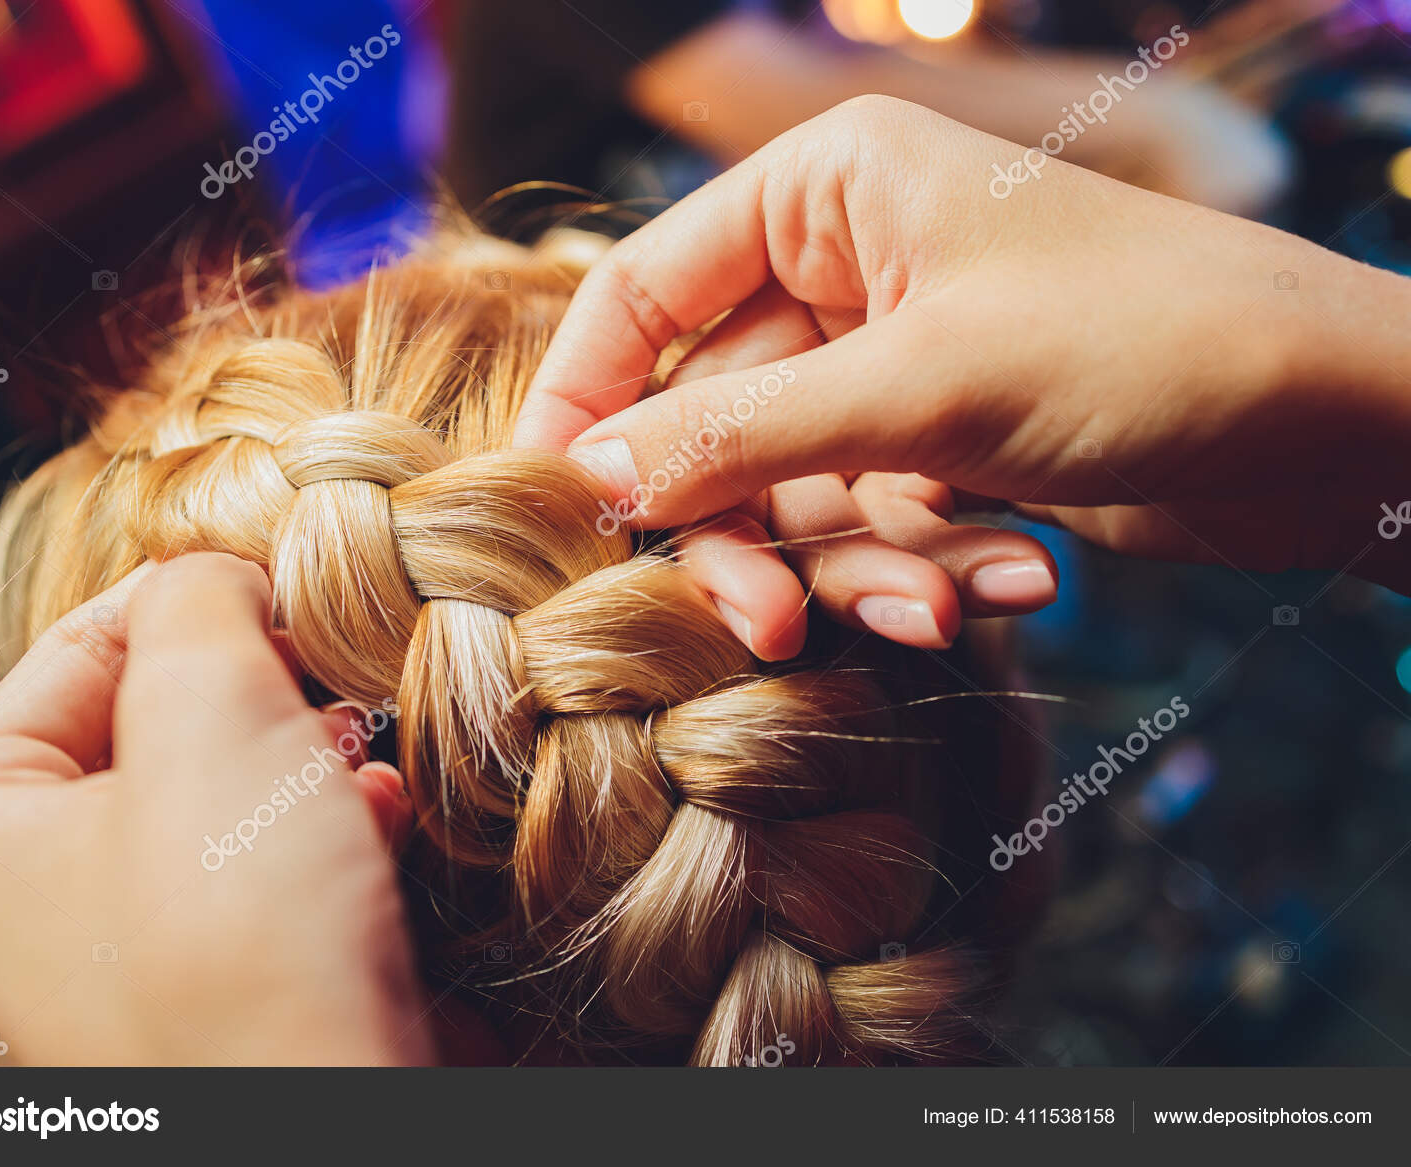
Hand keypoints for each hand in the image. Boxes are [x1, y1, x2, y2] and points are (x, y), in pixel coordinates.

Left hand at [0, 554, 433, 1065]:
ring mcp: (92, 989)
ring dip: (293, 775)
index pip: (75, 654)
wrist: (327, 1144)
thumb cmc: (241, 955)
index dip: (197, 604)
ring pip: (201, 817)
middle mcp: (1, 926)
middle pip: (141, 738)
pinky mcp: (187, 1025)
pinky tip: (372, 837)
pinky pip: (238, 900)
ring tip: (362, 762)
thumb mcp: (216, 718)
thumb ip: (201, 605)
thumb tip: (217, 578)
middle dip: (255, 701)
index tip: (289, 593)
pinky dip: (307, 855)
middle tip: (332, 683)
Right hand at [516, 97, 1410, 653]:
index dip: (582, 402)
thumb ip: (736, 436)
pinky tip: (1014, 579)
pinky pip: (875, 521)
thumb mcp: (919, 389)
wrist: (1334, 418)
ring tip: (938, 608)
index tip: (547, 510)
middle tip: (762, 622)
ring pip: (794, 489)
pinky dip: (926, 566)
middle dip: (743, 529)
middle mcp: (847, 267)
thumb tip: (589, 480)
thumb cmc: (1138, 343)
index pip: (643, 292)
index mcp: (825, 191)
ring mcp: (895, 361)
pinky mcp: (944, 442)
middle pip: (713, 417)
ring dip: (854, 567)